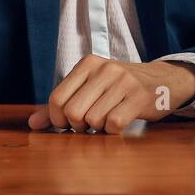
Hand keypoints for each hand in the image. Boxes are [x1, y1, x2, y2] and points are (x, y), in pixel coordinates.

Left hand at [27, 56, 194, 134]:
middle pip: (73, 112)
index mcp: (87, 64)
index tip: (69, 123)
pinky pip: (114, 124)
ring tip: (107, 120)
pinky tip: (120, 123)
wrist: (162, 81)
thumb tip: (33, 124)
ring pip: (93, 120)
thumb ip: (60, 105)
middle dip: (78, 126)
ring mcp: (123, 81)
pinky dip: (114, 131)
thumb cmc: (119, 89)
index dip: (58, 119)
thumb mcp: (90, 89)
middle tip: (90, 124)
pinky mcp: (139, 96)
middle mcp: (104, 68)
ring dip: (98, 129)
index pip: (57, 98)